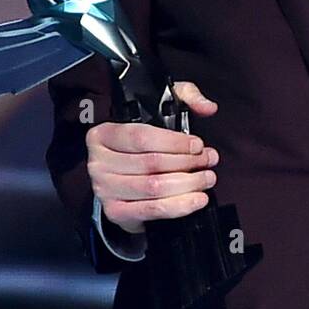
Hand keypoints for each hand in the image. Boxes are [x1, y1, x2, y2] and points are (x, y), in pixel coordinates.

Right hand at [86, 81, 219, 234]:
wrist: (121, 176)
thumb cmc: (141, 143)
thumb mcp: (160, 108)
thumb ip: (187, 97)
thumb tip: (208, 107)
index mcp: (103, 134)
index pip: (141, 137)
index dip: (175, 143)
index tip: (198, 145)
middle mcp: (99, 162)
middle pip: (150, 164)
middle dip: (188, 163)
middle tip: (209, 161)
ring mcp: (104, 189)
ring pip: (154, 188)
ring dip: (188, 184)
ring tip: (207, 178)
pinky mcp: (115, 212)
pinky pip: (152, 210)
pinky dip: (179, 206)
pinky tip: (197, 199)